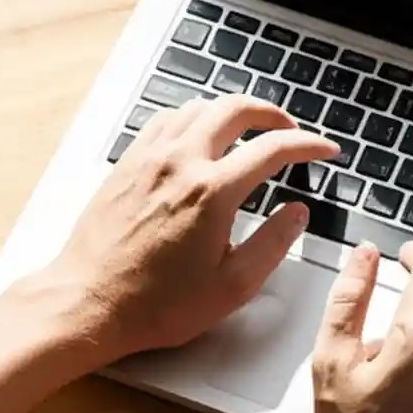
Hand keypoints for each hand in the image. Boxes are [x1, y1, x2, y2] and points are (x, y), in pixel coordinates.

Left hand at [46, 96, 338, 359]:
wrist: (87, 305)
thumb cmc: (155, 304)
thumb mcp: (232, 287)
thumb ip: (274, 243)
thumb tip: (297, 213)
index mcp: (212, 193)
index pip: (274, 148)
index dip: (309, 144)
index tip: (325, 150)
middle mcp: (181, 164)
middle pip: (236, 109)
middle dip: (273, 114)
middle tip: (290, 131)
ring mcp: (150, 159)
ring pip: (199, 107)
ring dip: (233, 112)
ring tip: (250, 130)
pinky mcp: (128, 164)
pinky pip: (165, 120)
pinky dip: (194, 118)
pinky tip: (201, 136)